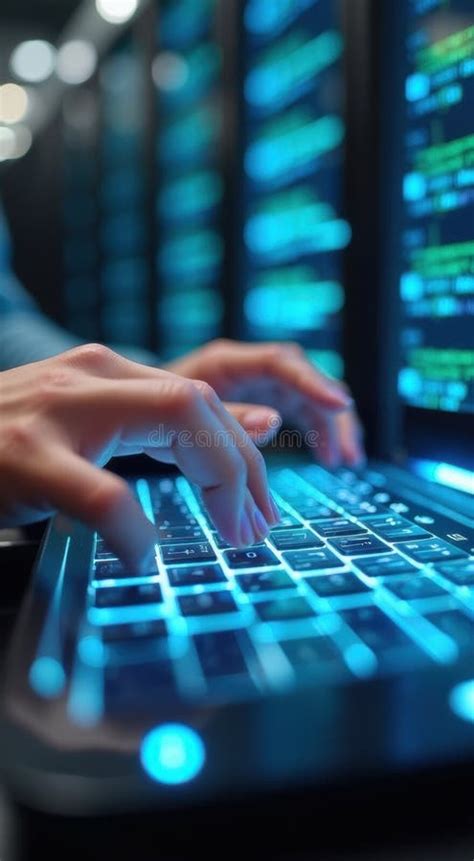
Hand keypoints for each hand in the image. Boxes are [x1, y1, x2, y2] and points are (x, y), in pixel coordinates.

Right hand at [0, 345, 278, 570]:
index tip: (261, 503)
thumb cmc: (4, 442)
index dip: (244, 452)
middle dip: (245, 468)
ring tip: (233, 535)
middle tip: (259, 526)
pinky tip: (142, 556)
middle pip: (202, 405)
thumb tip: (257, 425)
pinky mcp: (28, 457)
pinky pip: (105, 495)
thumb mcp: (87, 422)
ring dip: (220, 484)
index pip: (203, 400)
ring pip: (176, 421)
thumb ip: (160, 423)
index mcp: (107, 372)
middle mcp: (91, 377)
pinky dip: (136, 531)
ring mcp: (59, 411)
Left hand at [166, 339, 364, 465]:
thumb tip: (275, 424)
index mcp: (227, 361)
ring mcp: (259, 383)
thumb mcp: (180, 416)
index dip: (313, 383)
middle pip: (306, 379)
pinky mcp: (263, 400)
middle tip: (346, 455)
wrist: (138, 405)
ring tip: (343, 462)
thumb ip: (227, 418)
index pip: (281, 363)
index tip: (340, 405)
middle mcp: (250, 367)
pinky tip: (328, 458)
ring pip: (309, 397)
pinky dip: (317, 433)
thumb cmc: (153, 407)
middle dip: (331, 414)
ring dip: (330, 427)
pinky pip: (302, 411)